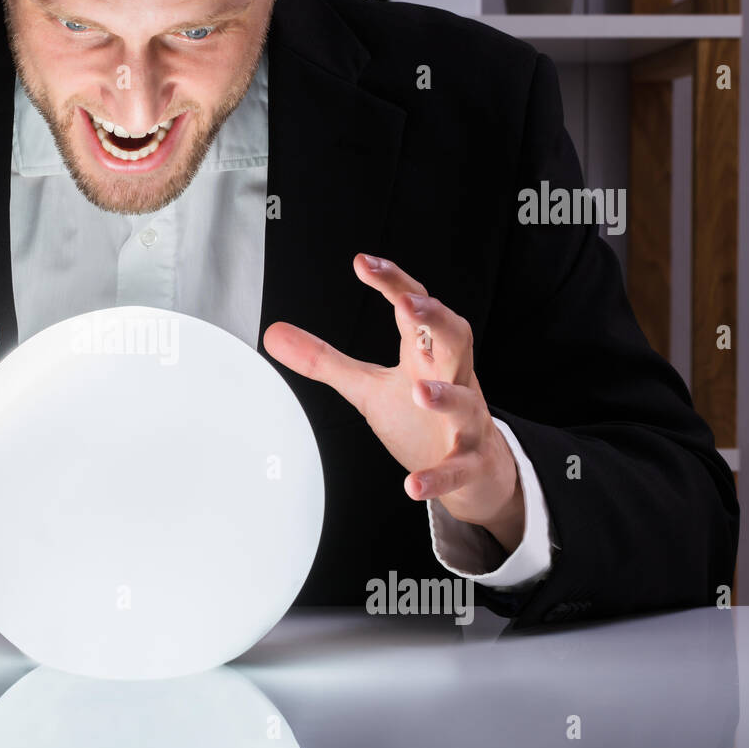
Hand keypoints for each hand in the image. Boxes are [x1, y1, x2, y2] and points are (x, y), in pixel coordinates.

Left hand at [263, 254, 523, 549]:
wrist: (475, 469)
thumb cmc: (421, 418)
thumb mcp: (367, 386)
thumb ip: (324, 360)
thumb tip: (273, 333)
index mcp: (426, 355)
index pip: (415, 309)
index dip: (393, 283)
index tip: (363, 262)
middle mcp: (451, 379)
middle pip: (456, 338)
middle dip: (436, 319)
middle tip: (409, 305)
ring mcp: (465, 421)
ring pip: (465, 402)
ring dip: (445, 395)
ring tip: (419, 392)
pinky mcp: (468, 462)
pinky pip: (458, 467)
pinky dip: (438, 476)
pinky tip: (412, 485)